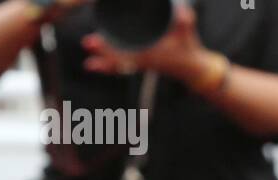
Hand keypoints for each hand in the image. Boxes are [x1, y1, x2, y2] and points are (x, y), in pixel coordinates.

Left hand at [82, 2, 206, 83]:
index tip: (101, 44)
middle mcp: (141, 61)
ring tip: (87, 50)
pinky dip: (108, 64)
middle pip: (116, 58)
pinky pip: (121, 65)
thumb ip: (185, 23)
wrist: (190, 68)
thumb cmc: (189, 50)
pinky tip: (96, 61)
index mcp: (150, 56)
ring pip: (116, 64)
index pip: (126, 53)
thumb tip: (183, 12)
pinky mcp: (140, 62)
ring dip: (101, 59)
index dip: (113, 50)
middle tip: (87, 42)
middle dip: (101, 51)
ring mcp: (139, 63)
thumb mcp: (188, 33)